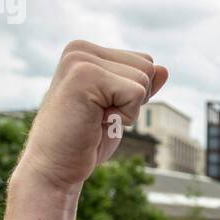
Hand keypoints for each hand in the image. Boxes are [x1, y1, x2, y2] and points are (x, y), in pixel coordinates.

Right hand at [16, 40, 167, 192]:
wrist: (55, 169)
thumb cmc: (85, 141)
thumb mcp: (119, 109)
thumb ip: (138, 86)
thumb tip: (164, 69)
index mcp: (85, 52)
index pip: (144, 62)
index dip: (134, 94)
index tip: (102, 109)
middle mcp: (79, 49)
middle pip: (147, 66)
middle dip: (133, 99)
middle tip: (98, 117)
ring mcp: (79, 60)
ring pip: (143, 79)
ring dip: (127, 109)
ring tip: (95, 119)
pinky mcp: (84, 75)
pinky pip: (136, 93)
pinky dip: (124, 117)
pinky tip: (94, 122)